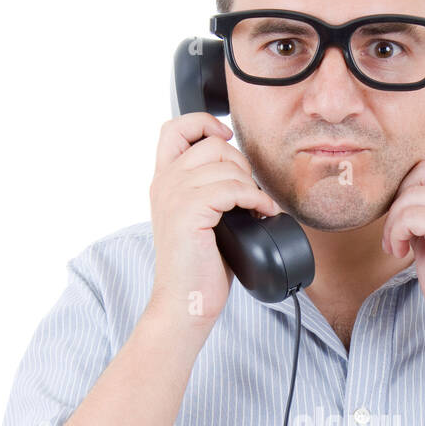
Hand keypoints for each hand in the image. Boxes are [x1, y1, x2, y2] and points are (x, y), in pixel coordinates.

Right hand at [148, 112, 280, 332]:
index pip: (175, 128)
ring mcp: (174, 196)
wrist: (186, 302)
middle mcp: (164, 183)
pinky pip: (233, 188)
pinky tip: (260, 214)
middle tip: (248, 195)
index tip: (226, 140)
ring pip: (226, 165)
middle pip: (211, 145)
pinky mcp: (189, 212)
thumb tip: (243, 172)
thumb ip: (209, 190)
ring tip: (257, 208)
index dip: (204, 123)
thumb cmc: (198, 268)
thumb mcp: (200, 219)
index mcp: (164, 182)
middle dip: (241, 165)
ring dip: (251, 186)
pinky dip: (254, 199)